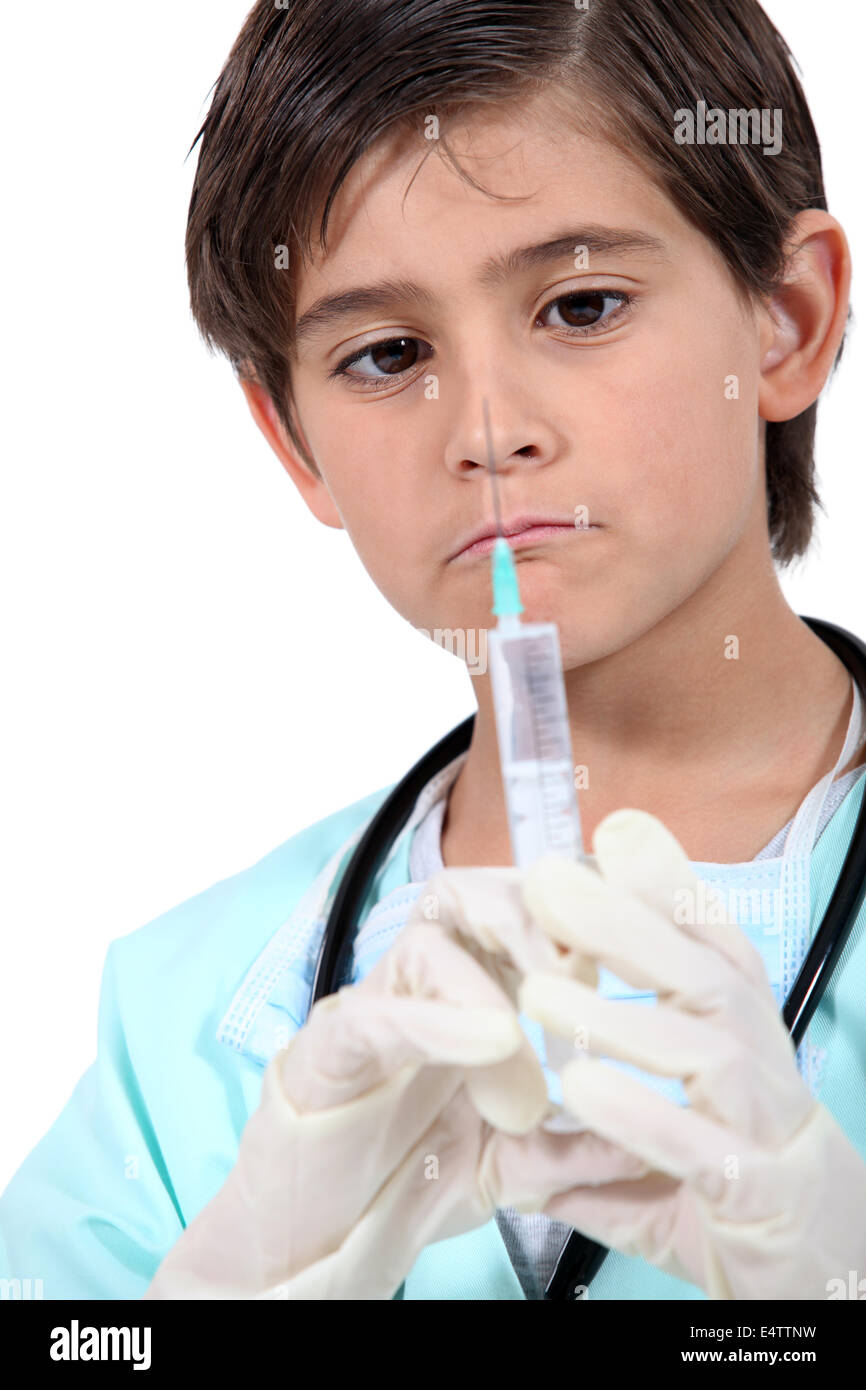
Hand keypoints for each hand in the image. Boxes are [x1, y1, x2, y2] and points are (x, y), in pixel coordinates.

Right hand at [144, 905, 643, 1300]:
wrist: (314, 1243)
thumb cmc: (408, 1181)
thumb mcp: (512, 1165)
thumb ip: (574, 1148)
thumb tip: (658, 1144)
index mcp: (469, 993)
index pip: (519, 908)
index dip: (576, 913)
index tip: (629, 951)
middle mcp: (420, 986)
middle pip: (475, 894)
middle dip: (540, 916)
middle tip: (586, 970)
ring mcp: (371, 1009)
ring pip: (426, 935)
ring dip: (494, 971)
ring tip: (539, 1029)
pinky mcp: (323, 1053)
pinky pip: (377, 1015)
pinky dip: (439, 1021)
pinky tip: (494, 1043)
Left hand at [513, 808, 865, 1299]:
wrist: (840, 1288)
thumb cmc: (753, 1197)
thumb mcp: (689, 1130)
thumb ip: (621, 1102)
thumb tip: (544, 1064)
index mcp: (744, 1040)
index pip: (716, 947)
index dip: (671, 886)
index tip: (615, 832)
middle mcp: (763, 1069)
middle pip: (705, 977)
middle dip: (629, 923)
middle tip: (551, 881)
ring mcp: (769, 1130)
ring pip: (705, 1052)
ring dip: (617, 1018)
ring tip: (538, 993)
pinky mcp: (763, 1199)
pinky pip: (703, 1151)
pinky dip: (643, 1117)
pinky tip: (581, 1091)